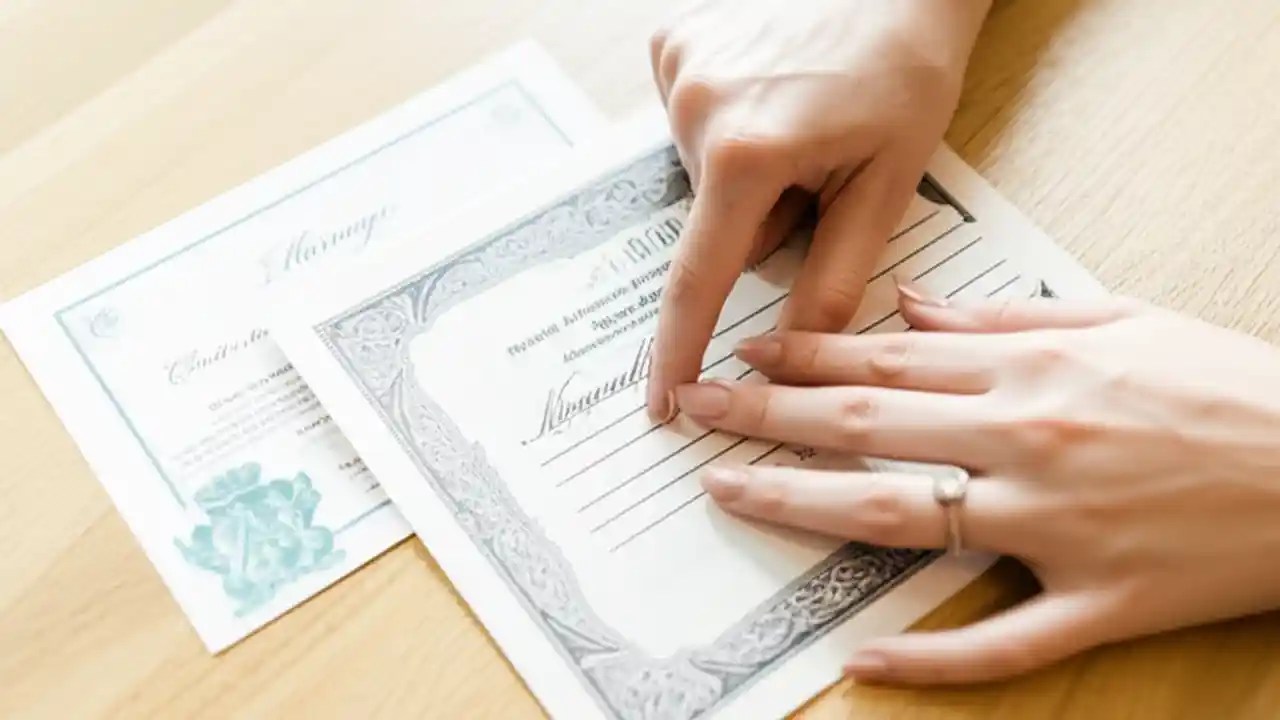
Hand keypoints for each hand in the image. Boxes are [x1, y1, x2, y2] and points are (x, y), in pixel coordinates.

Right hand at [645, 0, 991, 420]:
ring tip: (805, 112)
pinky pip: (693, 121)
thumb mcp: (887, 185)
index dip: (681, 349)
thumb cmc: (907, 67)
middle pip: (718, 221)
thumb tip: (792, 358)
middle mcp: (694, 107)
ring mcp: (676, 68)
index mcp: (747, 152)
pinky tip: (774, 87)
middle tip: (827, 162)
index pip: (702, 278)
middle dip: (767, 216)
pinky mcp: (672, 43)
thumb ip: (835, 278)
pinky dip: (731, 123)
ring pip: (707, 173)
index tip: (663, 401)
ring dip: (752, 168)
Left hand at [673, 280, 1279, 683]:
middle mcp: (1030, 440)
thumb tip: (910, 304)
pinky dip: (929, 657)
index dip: (803, 355)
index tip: (743, 354)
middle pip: (868, 424)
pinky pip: (1001, 642)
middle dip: (767, 414)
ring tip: (727, 494)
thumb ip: (1004, 316)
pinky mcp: (1100, 601)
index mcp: (1034, 369)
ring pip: (902, 517)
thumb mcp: (1123, 319)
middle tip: (694, 409)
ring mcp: (1059, 526)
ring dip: (800, 502)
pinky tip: (860, 662)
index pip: (887, 356)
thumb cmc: (1232, 385)